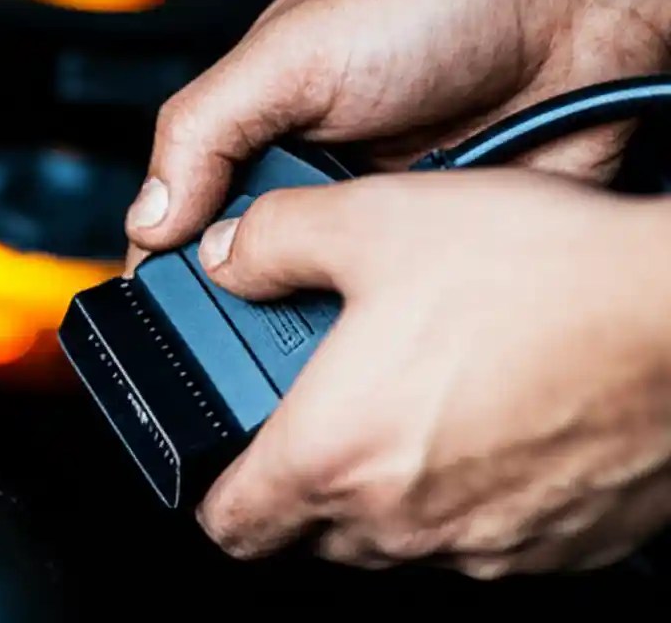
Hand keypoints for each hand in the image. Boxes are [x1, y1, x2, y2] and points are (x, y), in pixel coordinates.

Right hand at [125, 0, 670, 272]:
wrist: (577, 5)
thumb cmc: (436, 0)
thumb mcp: (291, 54)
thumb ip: (204, 130)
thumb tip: (148, 220)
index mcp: (255, 133)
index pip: (184, 220)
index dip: (172, 269)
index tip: (174, 314)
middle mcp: (309, 182)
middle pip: (248, 274)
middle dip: (249, 301)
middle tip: (263, 310)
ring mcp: (375, 221)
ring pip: (321, 302)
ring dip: (324, 311)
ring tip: (337, 300)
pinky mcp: (436, 251)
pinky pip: (398, 306)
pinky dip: (394, 314)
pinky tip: (394, 304)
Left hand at [193, 169, 670, 577]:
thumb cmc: (543, 277)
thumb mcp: (375, 220)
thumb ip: (274, 239)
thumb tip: (228, 254)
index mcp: (336, 454)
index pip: (231, 524)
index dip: (215, 488)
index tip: (227, 454)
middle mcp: (403, 521)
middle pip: (310, 531)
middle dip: (301, 473)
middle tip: (325, 400)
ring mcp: (483, 545)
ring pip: (395, 536)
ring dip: (386, 481)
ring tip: (415, 392)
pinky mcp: (552, 545)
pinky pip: (477, 536)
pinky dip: (464, 491)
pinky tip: (487, 415)